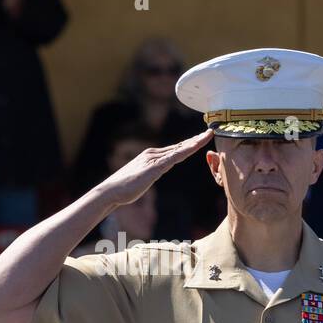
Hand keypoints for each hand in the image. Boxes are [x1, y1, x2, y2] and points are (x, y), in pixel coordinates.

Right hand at [93, 129, 213, 208]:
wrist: (111, 191)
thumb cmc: (125, 187)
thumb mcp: (143, 178)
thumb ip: (151, 172)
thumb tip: (155, 171)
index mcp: (152, 156)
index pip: (176, 148)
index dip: (190, 143)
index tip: (202, 138)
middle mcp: (154, 154)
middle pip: (180, 145)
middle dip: (196, 139)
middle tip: (211, 131)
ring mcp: (154, 159)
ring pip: (179, 149)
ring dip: (195, 142)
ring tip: (208, 135)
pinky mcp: (155, 167)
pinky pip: (174, 157)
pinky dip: (186, 150)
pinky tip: (195, 147)